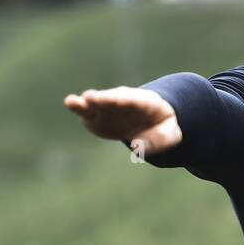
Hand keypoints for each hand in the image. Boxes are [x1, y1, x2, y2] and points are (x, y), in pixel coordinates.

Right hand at [63, 85, 180, 156]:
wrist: (153, 119)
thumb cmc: (164, 124)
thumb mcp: (172, 132)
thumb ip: (161, 138)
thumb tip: (139, 146)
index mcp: (145, 103)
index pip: (132, 101)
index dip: (121, 100)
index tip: (112, 99)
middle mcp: (124, 102)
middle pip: (111, 100)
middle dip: (102, 100)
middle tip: (89, 98)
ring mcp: (110, 108)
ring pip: (97, 104)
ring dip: (85, 103)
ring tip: (71, 101)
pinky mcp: (100, 117)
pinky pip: (90, 113)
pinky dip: (82, 110)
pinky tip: (72, 105)